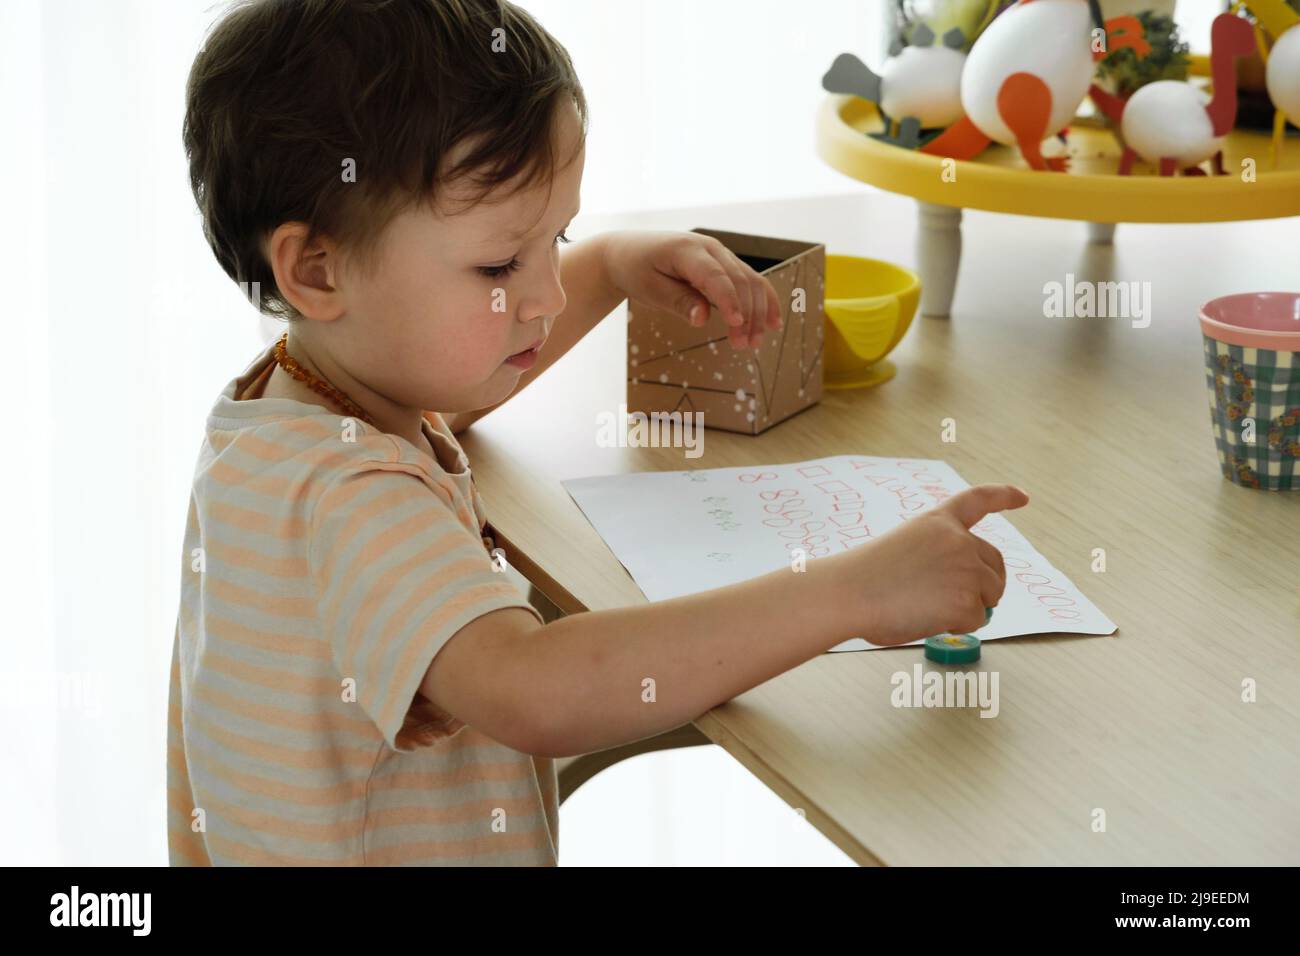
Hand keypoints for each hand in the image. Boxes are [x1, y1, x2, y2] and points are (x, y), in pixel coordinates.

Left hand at [602, 229, 782, 349]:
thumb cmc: (636, 270)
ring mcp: (720, 254)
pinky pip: (750, 280)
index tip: (736, 325)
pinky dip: (763, 301)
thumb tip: (702, 319)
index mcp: (687, 250)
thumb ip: (678, 301)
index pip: (715, 276)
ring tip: (754, 343)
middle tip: (743, 346)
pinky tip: (773, 322)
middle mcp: (710, 248)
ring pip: (750, 281)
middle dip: (746, 314)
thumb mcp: (649, 288)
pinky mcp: (724, 264)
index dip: (729, 300)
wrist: (628, 252)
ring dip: (757, 312)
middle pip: (739, 280)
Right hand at [836, 484, 1030, 646]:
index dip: (1003, 496)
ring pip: (989, 596)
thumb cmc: (863, 579)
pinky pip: (977, 619)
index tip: (1022, 497)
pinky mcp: (967, 600)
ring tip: (928, 608)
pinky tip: (927, 618)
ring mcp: (966, 569)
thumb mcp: (904, 550)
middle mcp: (958, 540)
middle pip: (995, 565)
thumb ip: (936, 560)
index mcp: (938, 522)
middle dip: (987, 585)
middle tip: (961, 602)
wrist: (849, 593)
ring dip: (969, 607)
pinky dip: (957, 625)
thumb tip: (958, 596)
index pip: (978, 500)